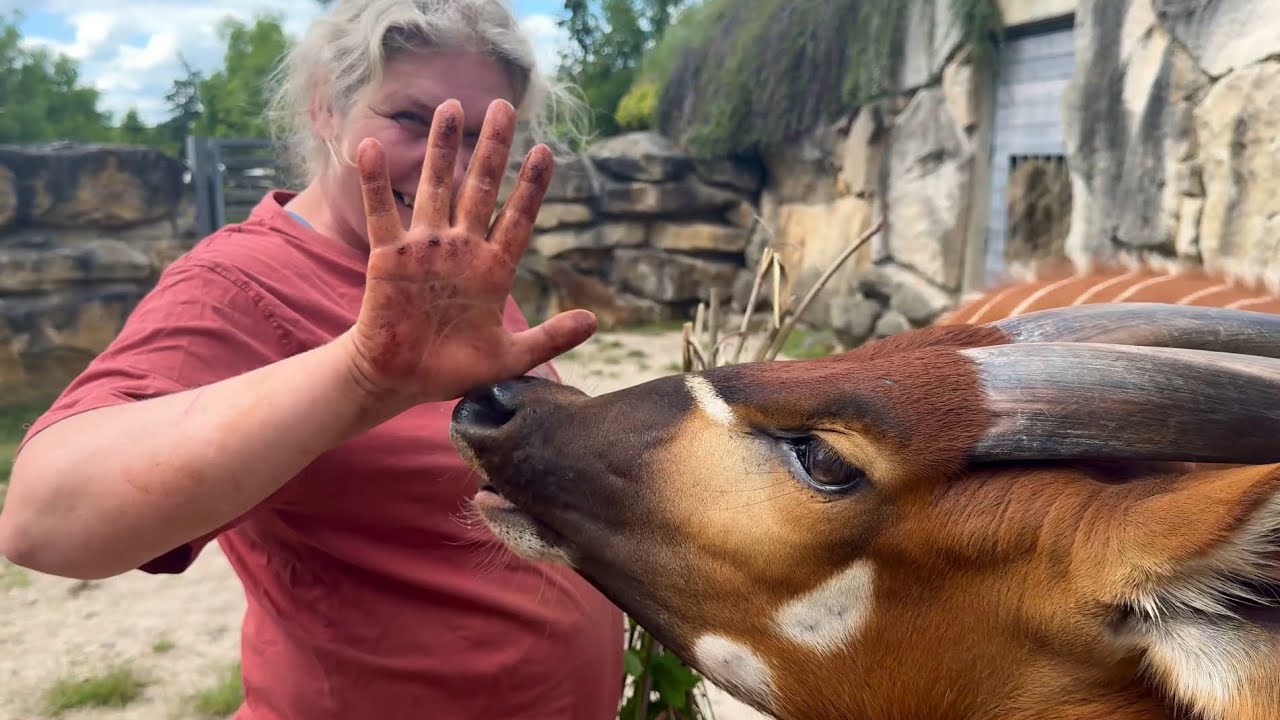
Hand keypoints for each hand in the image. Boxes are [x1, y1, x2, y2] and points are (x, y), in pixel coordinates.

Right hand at [342, 98, 596, 405]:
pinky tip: (371, 146)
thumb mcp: (509, 357)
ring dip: (442, 149)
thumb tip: (594, 322)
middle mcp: (460, 249)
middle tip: (503, 106)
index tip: (545, 151)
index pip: (517, 218)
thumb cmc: (451, 369)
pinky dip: (376, 182)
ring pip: (436, 188)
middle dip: (492, 148)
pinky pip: (382, 213)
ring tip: (450, 107)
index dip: (531, 187)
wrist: (399, 380)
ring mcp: (425, 249)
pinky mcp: (388, 258)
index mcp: (491, 269)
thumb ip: (550, 339)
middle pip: (480, 188)